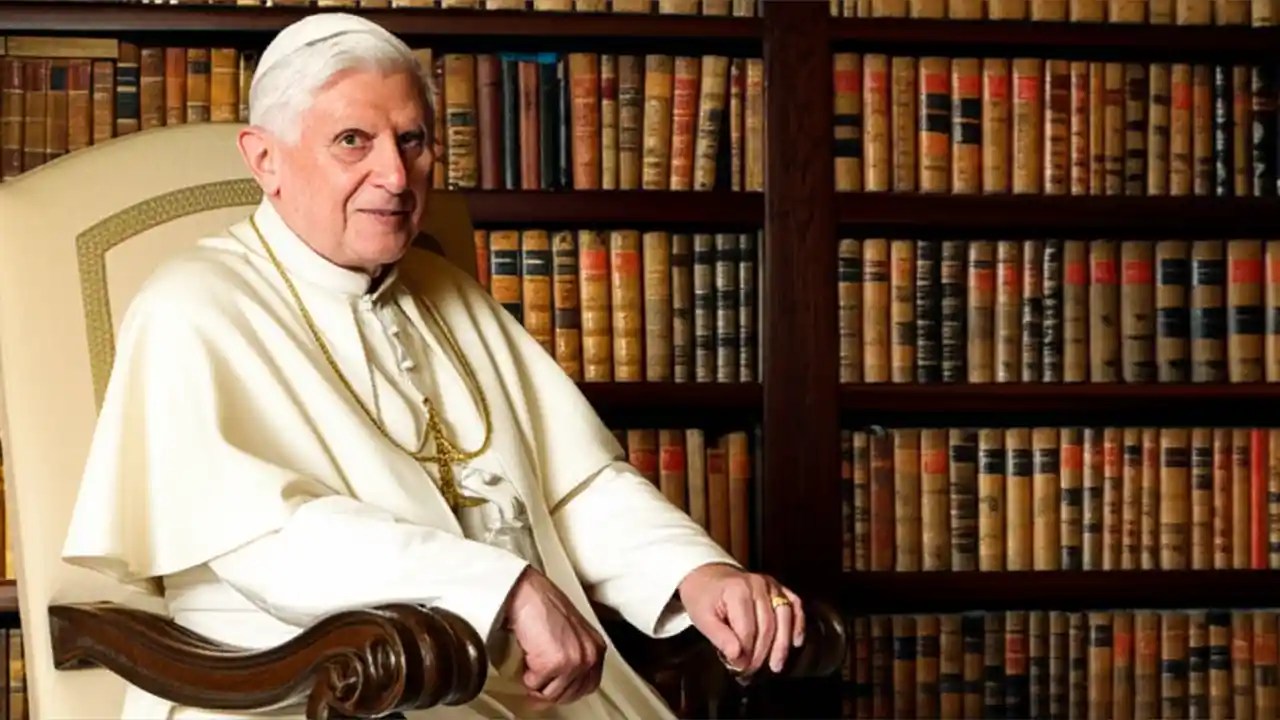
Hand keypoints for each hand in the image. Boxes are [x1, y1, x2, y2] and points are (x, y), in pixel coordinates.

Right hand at [503, 565, 605, 705]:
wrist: (527, 592)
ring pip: (552, 693)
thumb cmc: (542, 605)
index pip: (588, 686)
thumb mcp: (570, 633)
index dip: (566, 691)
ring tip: (531, 661)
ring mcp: (574, 660)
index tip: (552, 688)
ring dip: (536, 681)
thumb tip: (558, 685)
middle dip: (549, 689)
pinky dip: (526, 673)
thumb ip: (572, 656)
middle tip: (536, 679)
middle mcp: (590, 655)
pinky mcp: (555, 663)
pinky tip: (528, 655)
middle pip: (569, 693)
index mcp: (596, 647)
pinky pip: (535, 684)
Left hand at [676, 562, 804, 676]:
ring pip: (785, 617)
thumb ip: (720, 637)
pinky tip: (796, 642)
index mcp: (737, 591)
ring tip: (775, 665)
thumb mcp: (702, 618)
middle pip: (768, 626)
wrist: (708, 575)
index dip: (745, 653)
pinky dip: (798, 624)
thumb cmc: (703, 597)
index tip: (739, 668)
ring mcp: (771, 585)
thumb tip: (737, 657)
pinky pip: (795, 605)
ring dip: (782, 645)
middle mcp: (757, 585)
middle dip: (762, 653)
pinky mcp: (779, 587)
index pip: (747, 629)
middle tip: (753, 670)